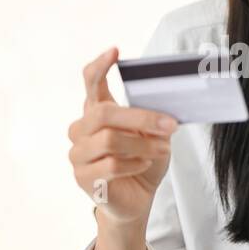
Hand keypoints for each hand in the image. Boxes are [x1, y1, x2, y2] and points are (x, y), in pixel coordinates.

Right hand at [67, 48, 178, 225]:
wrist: (137, 198)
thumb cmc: (143, 160)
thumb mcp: (151, 133)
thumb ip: (149, 115)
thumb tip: (163, 100)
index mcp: (96, 110)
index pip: (90, 82)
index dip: (100, 66)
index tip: (115, 51)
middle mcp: (81, 128)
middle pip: (104, 113)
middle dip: (141, 117)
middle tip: (170, 124)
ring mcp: (78, 153)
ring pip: (109, 140)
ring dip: (142, 144)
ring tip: (161, 149)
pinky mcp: (83, 177)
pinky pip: (111, 165)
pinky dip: (135, 163)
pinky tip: (144, 164)